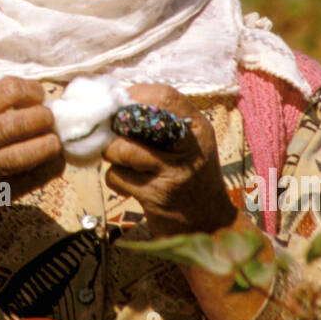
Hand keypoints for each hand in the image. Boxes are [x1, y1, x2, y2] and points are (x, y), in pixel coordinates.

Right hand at [0, 75, 62, 227]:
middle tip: (49, 120)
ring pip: (28, 153)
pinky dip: (52, 166)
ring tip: (53, 141)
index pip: (8, 90)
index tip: (39, 97)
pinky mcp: (1, 192)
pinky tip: (52, 160)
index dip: (32, 90)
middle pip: (20, 122)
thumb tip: (39, 101)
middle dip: (45, 118)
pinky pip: (36, 177)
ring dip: (50, 144)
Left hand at [102, 83, 235, 235]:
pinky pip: (117, 177)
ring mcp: (172, 173)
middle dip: (116, 126)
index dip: (136, 94)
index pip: (165, 95)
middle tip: (112, 132)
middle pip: (137, 122)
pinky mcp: (154, 196)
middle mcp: (189, 148)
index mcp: (198, 128)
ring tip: (121, 160)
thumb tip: (121, 101)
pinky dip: (115, 179)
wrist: (208, 225)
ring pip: (121, 150)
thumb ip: (165, 123)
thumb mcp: (191, 144)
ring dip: (112, 154)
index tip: (121, 101)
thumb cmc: (192, 178)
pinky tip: (128, 184)